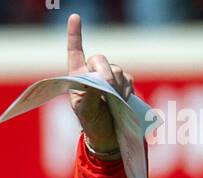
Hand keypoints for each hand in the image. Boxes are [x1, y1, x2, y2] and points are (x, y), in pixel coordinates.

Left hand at [66, 12, 133, 153]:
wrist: (107, 134)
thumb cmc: (91, 122)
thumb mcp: (85, 112)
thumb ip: (89, 95)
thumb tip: (99, 81)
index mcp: (78, 76)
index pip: (75, 51)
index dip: (75, 34)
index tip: (75, 17)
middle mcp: (93, 71)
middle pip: (100, 60)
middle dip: (105, 74)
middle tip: (108, 90)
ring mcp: (109, 75)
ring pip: (116, 70)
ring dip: (117, 86)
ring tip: (113, 102)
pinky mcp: (123, 81)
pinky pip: (127, 78)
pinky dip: (126, 90)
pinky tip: (122, 100)